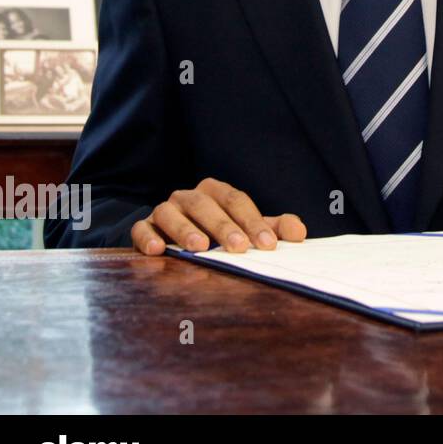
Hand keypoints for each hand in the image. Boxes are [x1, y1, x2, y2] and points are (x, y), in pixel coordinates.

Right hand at [131, 178, 306, 255]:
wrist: (174, 239)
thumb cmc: (218, 233)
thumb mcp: (247, 230)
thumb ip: (272, 229)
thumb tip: (300, 232)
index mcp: (217, 193)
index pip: (237, 202)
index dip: (254, 222)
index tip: (268, 244)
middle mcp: (190, 197)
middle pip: (207, 205)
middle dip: (224, 226)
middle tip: (239, 248)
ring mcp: (165, 210)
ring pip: (172, 213)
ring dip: (186, 230)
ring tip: (200, 248)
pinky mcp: (144, 227)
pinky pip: (142, 228)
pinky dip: (148, 237)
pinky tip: (158, 251)